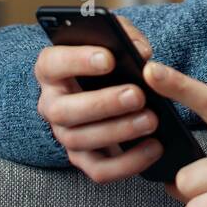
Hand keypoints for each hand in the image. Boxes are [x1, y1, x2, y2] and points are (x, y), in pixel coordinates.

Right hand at [34, 15, 163, 182]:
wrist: (110, 88)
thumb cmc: (111, 60)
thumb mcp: (116, 39)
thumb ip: (126, 36)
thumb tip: (142, 53)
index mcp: (51, 70)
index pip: (52, 64)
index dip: (77, 61)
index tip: (109, 59)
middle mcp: (51, 104)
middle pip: (65, 110)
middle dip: (103, 103)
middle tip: (137, 95)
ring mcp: (64, 134)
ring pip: (81, 140)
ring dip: (118, 132)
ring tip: (152, 120)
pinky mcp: (83, 159)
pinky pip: (99, 170)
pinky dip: (128, 163)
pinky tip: (155, 147)